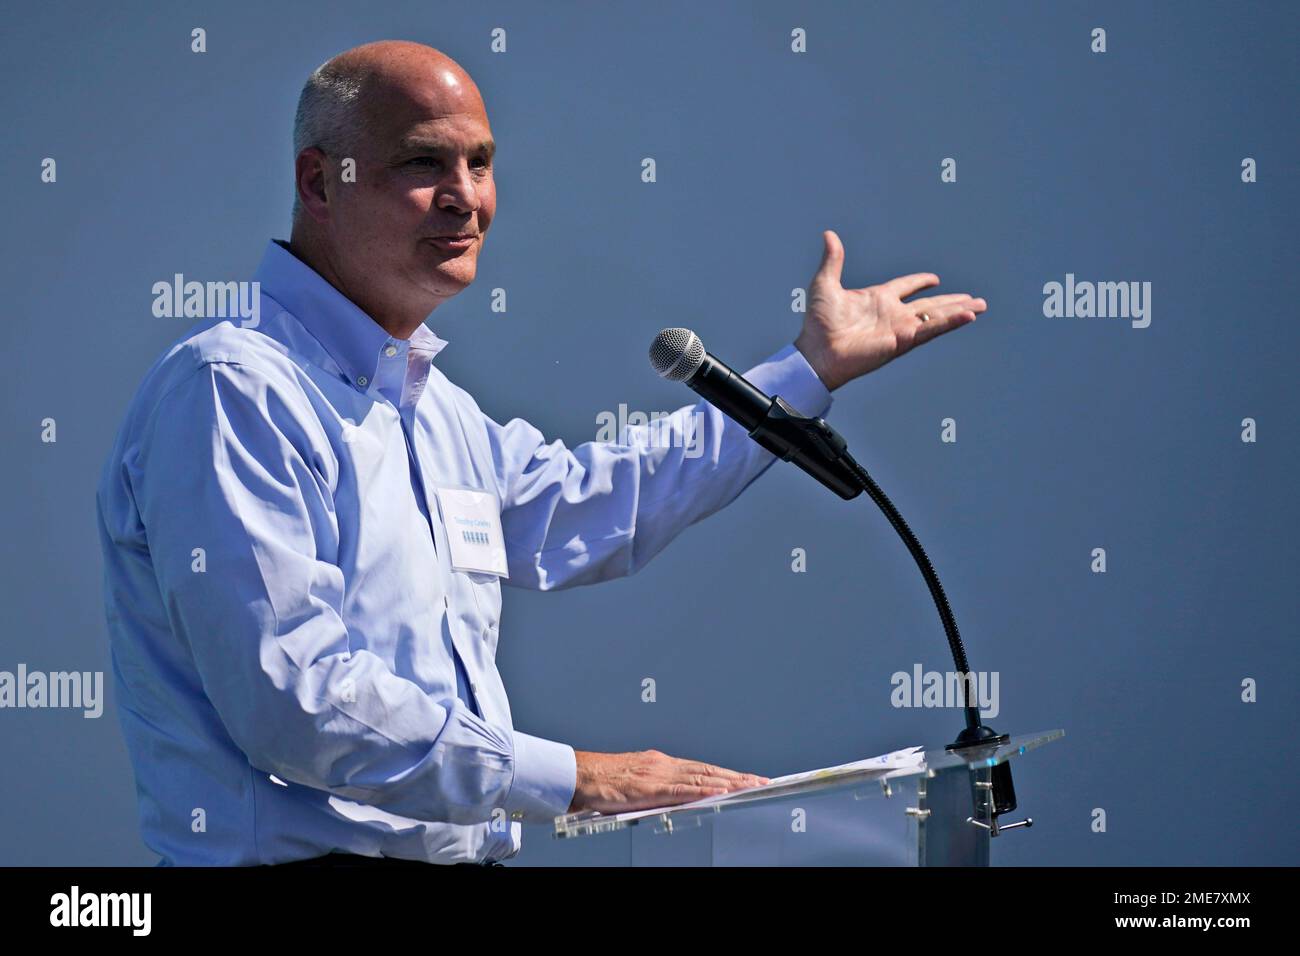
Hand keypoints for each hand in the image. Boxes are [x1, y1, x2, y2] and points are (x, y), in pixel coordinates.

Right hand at [568, 749, 768, 813]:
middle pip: (709, 770)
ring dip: (729, 782)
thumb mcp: (636, 779)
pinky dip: (704, 791)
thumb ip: (657, 786)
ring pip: (702, 778)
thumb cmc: (603, 781)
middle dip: (737, 776)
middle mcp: (665, 765)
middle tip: (762, 780)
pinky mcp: (652, 787)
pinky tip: (721, 793)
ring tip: (751, 785)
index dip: (726, 773)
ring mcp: (660, 775)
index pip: (702, 768)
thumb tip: (677, 797)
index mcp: (661, 763)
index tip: (746, 777)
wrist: (581, 775)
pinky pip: (683, 790)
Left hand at [794, 230, 987, 390]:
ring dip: (960, 311)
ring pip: (937, 317)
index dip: (920, 282)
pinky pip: (932, 330)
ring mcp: (900, 328)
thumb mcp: (825, 284)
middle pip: (930, 305)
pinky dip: (951, 322)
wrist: (817, 351)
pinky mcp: (903, 341)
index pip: (906, 287)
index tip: (934, 279)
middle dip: (953, 301)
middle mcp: (893, 314)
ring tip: (981, 306)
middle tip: (975, 299)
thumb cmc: (818, 323)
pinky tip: (968, 316)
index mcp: (878, 298)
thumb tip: (829, 235)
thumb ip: (833, 260)